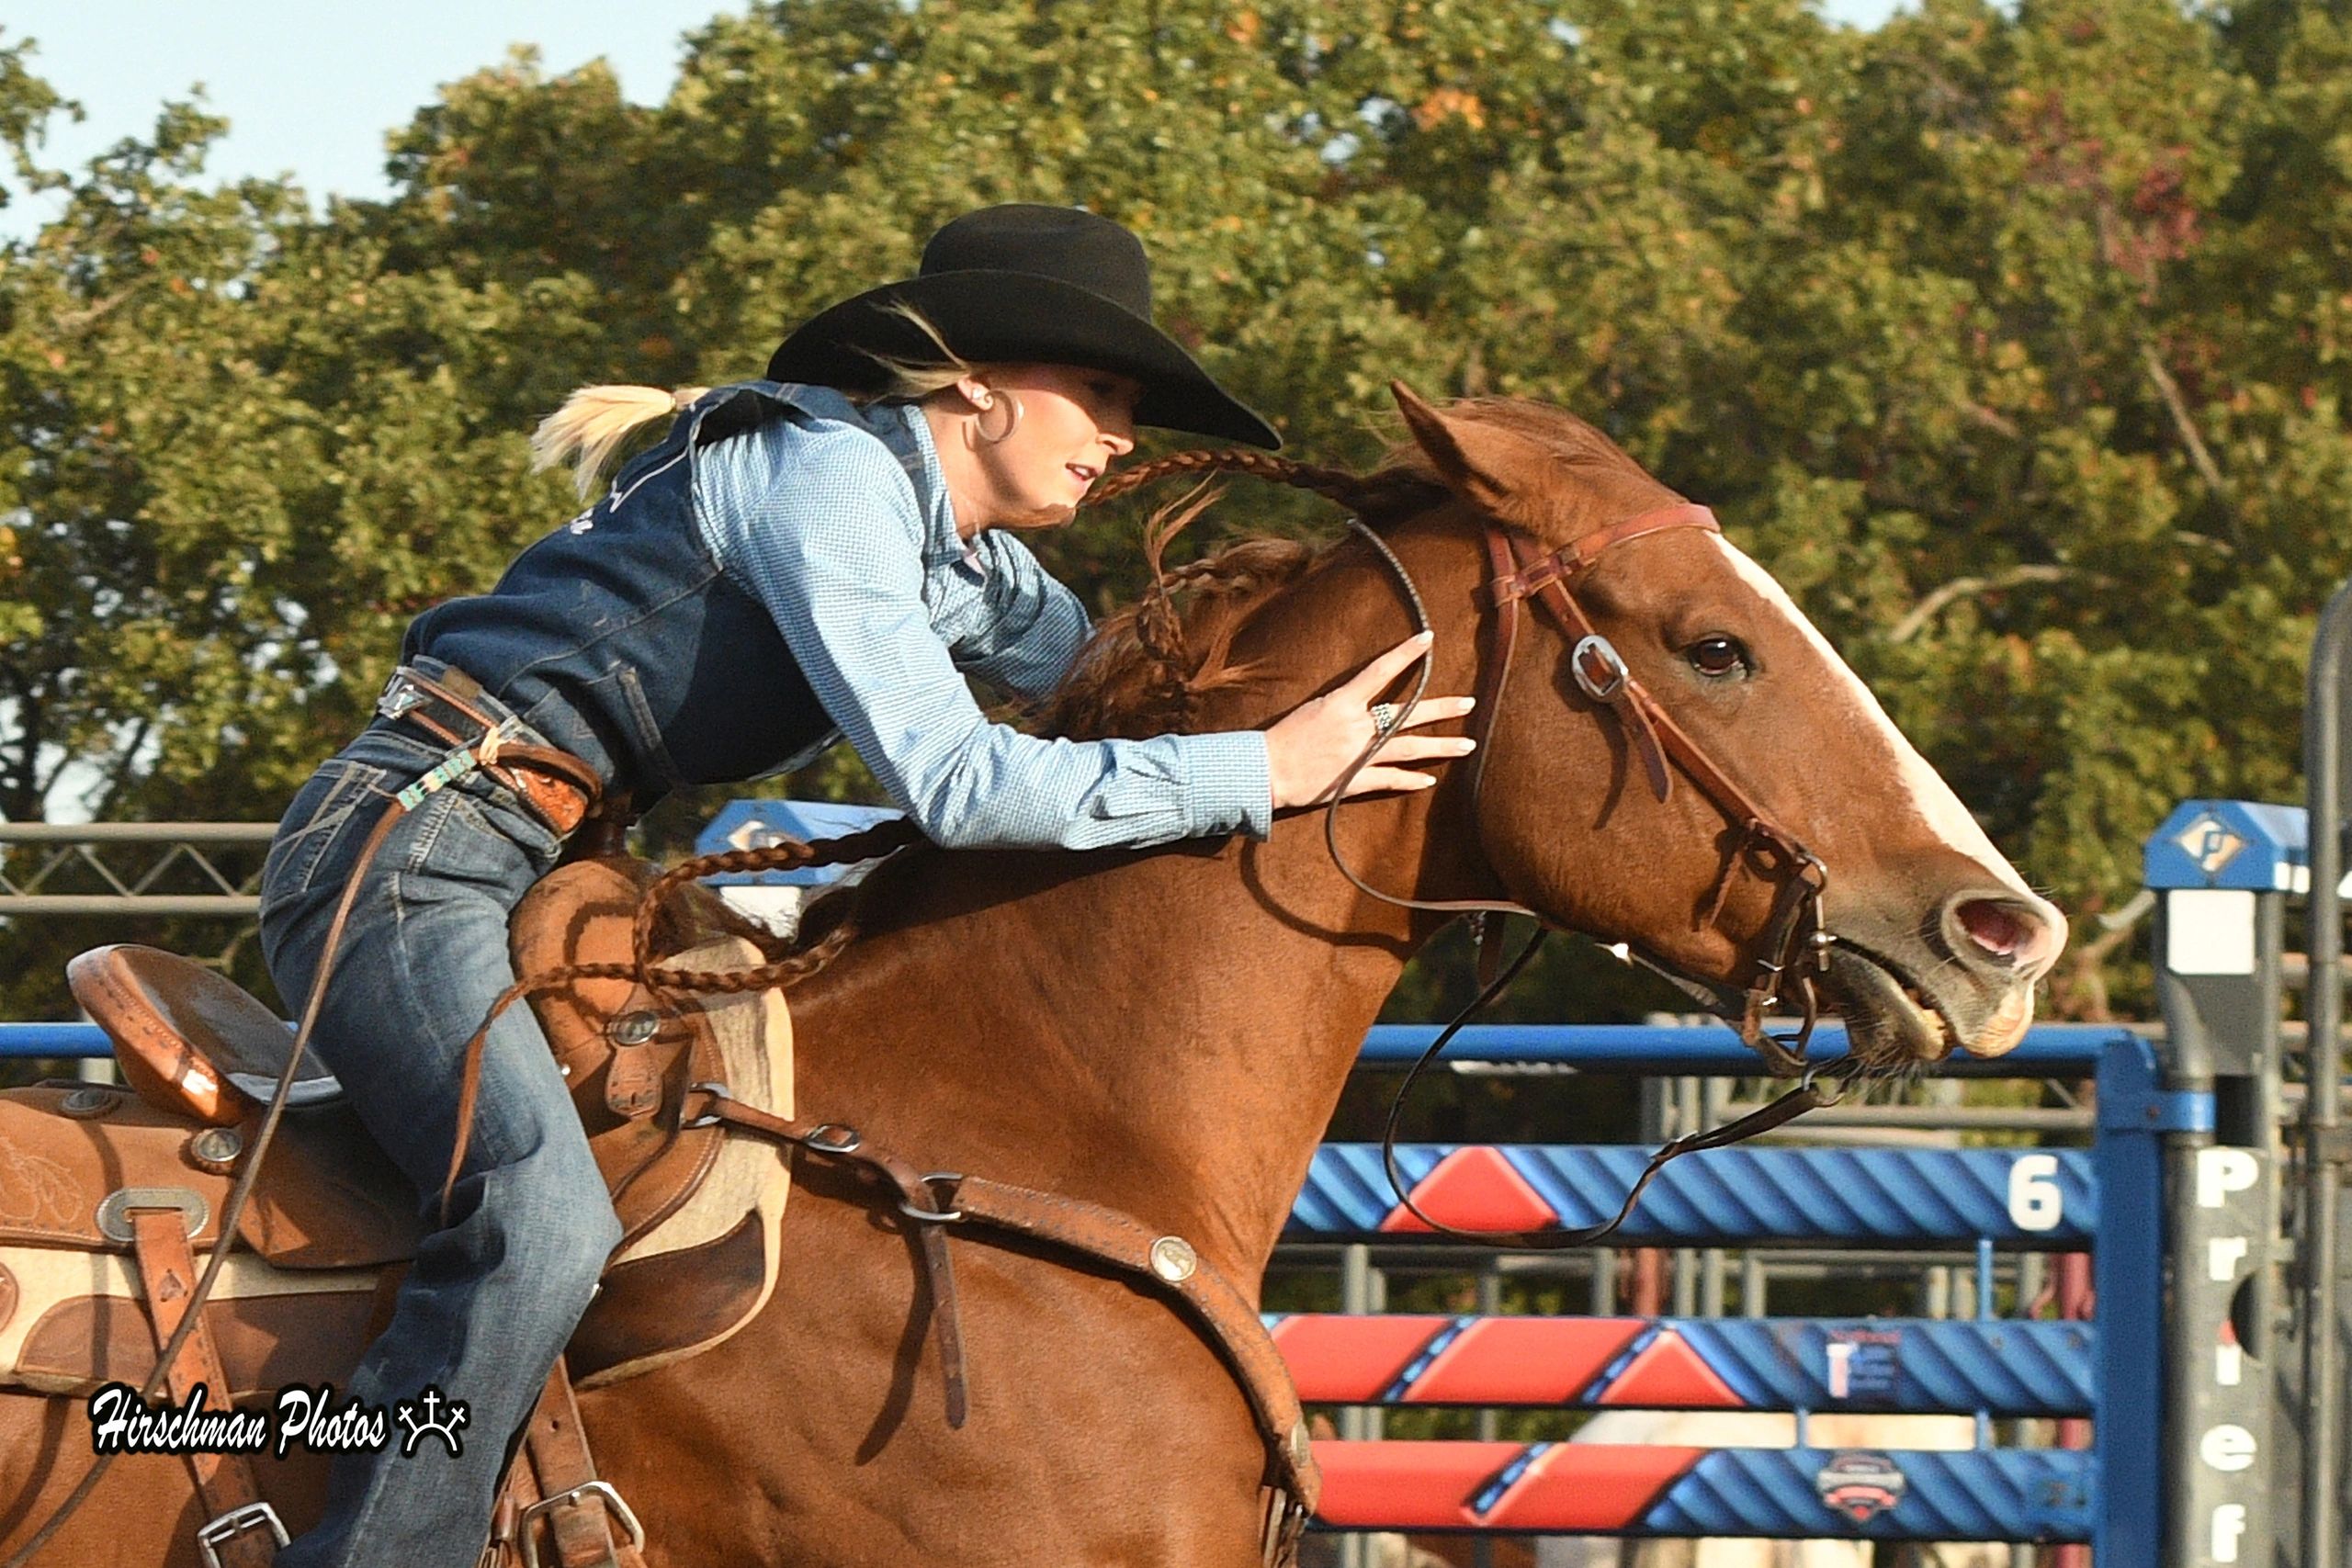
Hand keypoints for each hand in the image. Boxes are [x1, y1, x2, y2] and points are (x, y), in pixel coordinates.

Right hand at [1265, 632, 1477, 809]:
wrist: (1266, 770)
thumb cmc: (1283, 737)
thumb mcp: (1313, 707)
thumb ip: (1343, 703)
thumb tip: (1365, 696)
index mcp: (1343, 703)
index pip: (1380, 671)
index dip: (1405, 654)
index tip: (1427, 639)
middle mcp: (1357, 727)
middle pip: (1409, 714)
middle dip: (1442, 708)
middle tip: (1469, 703)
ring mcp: (1360, 755)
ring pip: (1410, 748)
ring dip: (1441, 746)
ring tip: (1468, 744)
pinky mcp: (1356, 781)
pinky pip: (1391, 780)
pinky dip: (1411, 780)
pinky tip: (1430, 780)